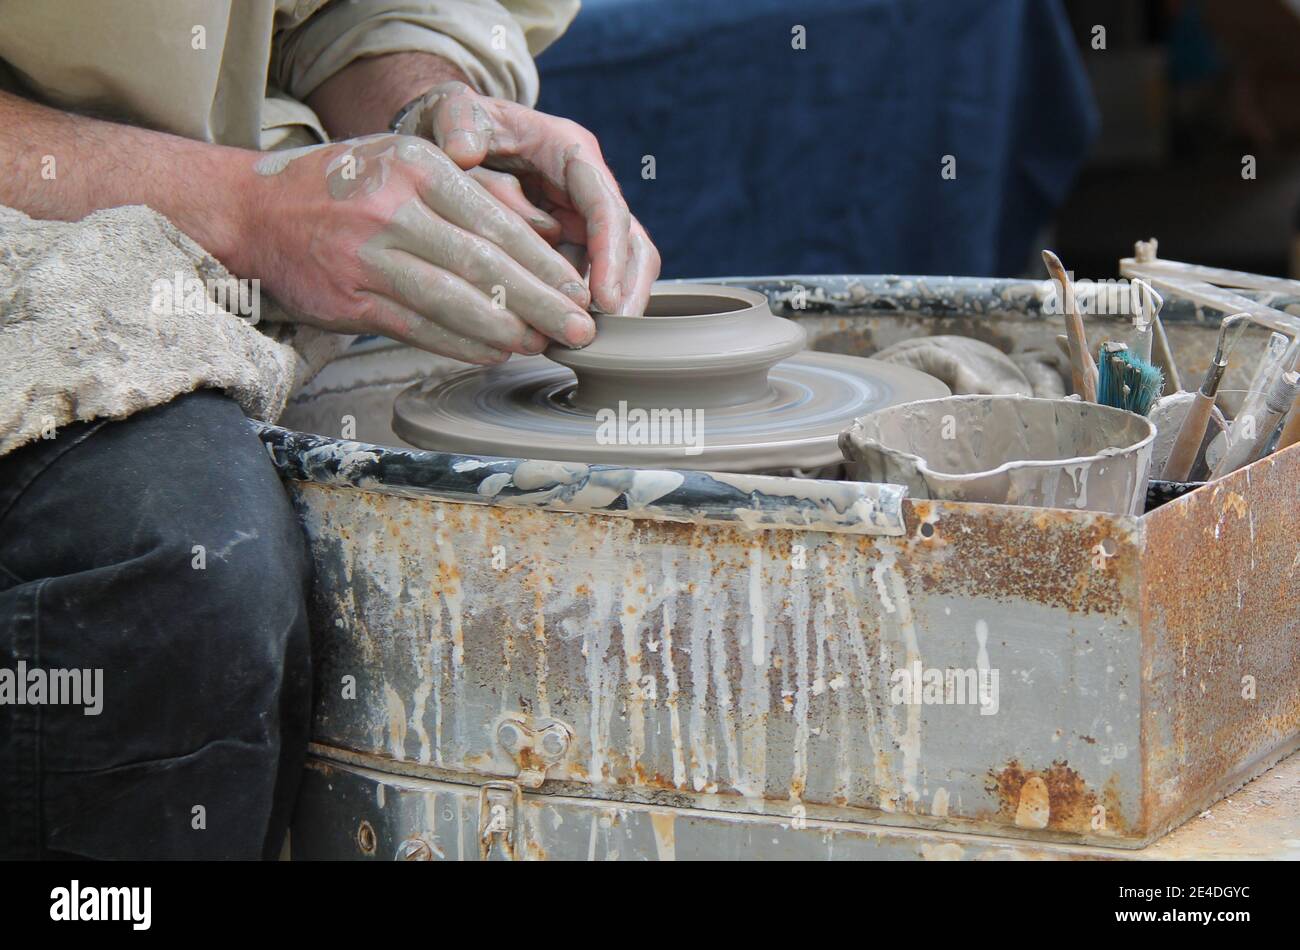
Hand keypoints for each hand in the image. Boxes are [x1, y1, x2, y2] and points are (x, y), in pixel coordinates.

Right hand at [246, 135, 595, 363]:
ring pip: (451, 301)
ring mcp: (365, 257)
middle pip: (482, 265)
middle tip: (579, 328)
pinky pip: (416, 328)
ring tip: (540, 344)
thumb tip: (548, 232)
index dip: (543, 262)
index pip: (496, 222)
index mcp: (416, 168)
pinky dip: (460, 344)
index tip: (578, 288)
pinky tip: (492, 353)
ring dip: (504, 330)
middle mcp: (391, 209)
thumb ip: (475, 194)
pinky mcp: (347, 299)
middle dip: (539, 303)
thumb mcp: (408, 163)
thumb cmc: (346, 185)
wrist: (253, 210)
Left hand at [396, 82, 659, 315]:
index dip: (610, 254)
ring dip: (608, 308)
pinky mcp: (569, 246)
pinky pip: (587, 281)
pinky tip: (559, 338)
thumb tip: (464, 151)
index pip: (606, 206)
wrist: (454, 136)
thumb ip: (458, 122)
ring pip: (619, 269)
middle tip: (609, 336)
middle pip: (630, 244)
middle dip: (625, 291)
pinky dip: (577, 309)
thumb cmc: (460, 123)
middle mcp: (586, 189)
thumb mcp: (453, 111)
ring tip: (587, 346)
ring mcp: (581, 220)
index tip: (605, 298)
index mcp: (570, 152)